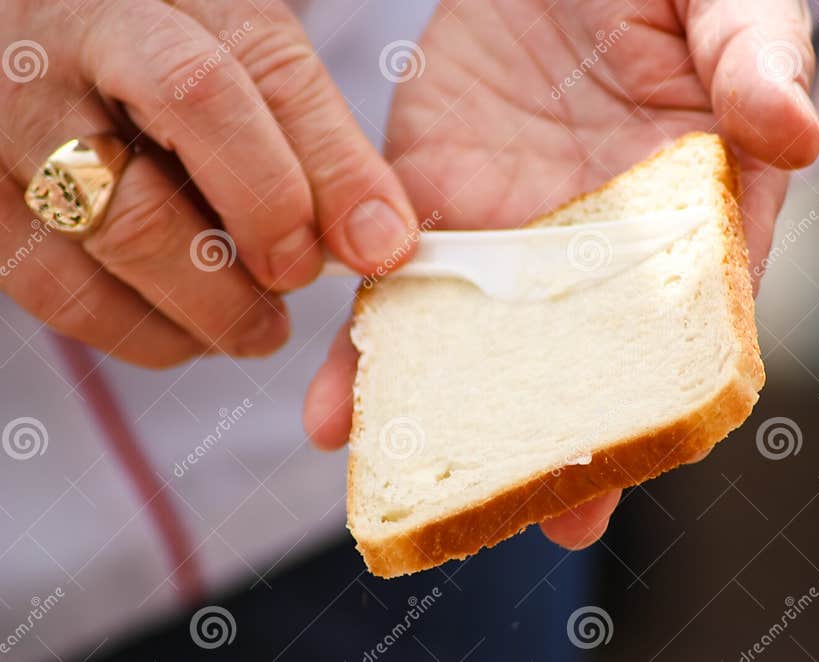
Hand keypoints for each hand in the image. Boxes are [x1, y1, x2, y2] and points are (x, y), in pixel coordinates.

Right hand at [0, 0, 418, 366]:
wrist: (41, 47)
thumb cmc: (159, 56)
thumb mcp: (237, 58)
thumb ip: (310, 133)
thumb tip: (381, 243)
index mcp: (152, 1)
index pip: (250, 72)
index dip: (326, 167)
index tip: (380, 246)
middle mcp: (71, 48)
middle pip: (181, 141)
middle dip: (266, 236)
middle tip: (302, 282)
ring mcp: (11, 127)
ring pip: (121, 233)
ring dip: (213, 308)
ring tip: (260, 329)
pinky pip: (61, 292)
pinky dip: (145, 333)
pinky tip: (192, 333)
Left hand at [305, 0, 818, 547]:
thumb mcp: (730, 8)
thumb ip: (757, 61)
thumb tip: (795, 130)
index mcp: (686, 222)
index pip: (680, 330)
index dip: (662, 405)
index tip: (643, 467)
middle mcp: (592, 254)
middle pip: (572, 365)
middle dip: (552, 440)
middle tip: (539, 519)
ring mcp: (507, 237)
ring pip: (471, 343)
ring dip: (432, 411)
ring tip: (386, 467)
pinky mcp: (431, 204)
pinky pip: (395, 285)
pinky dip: (362, 345)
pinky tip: (330, 402)